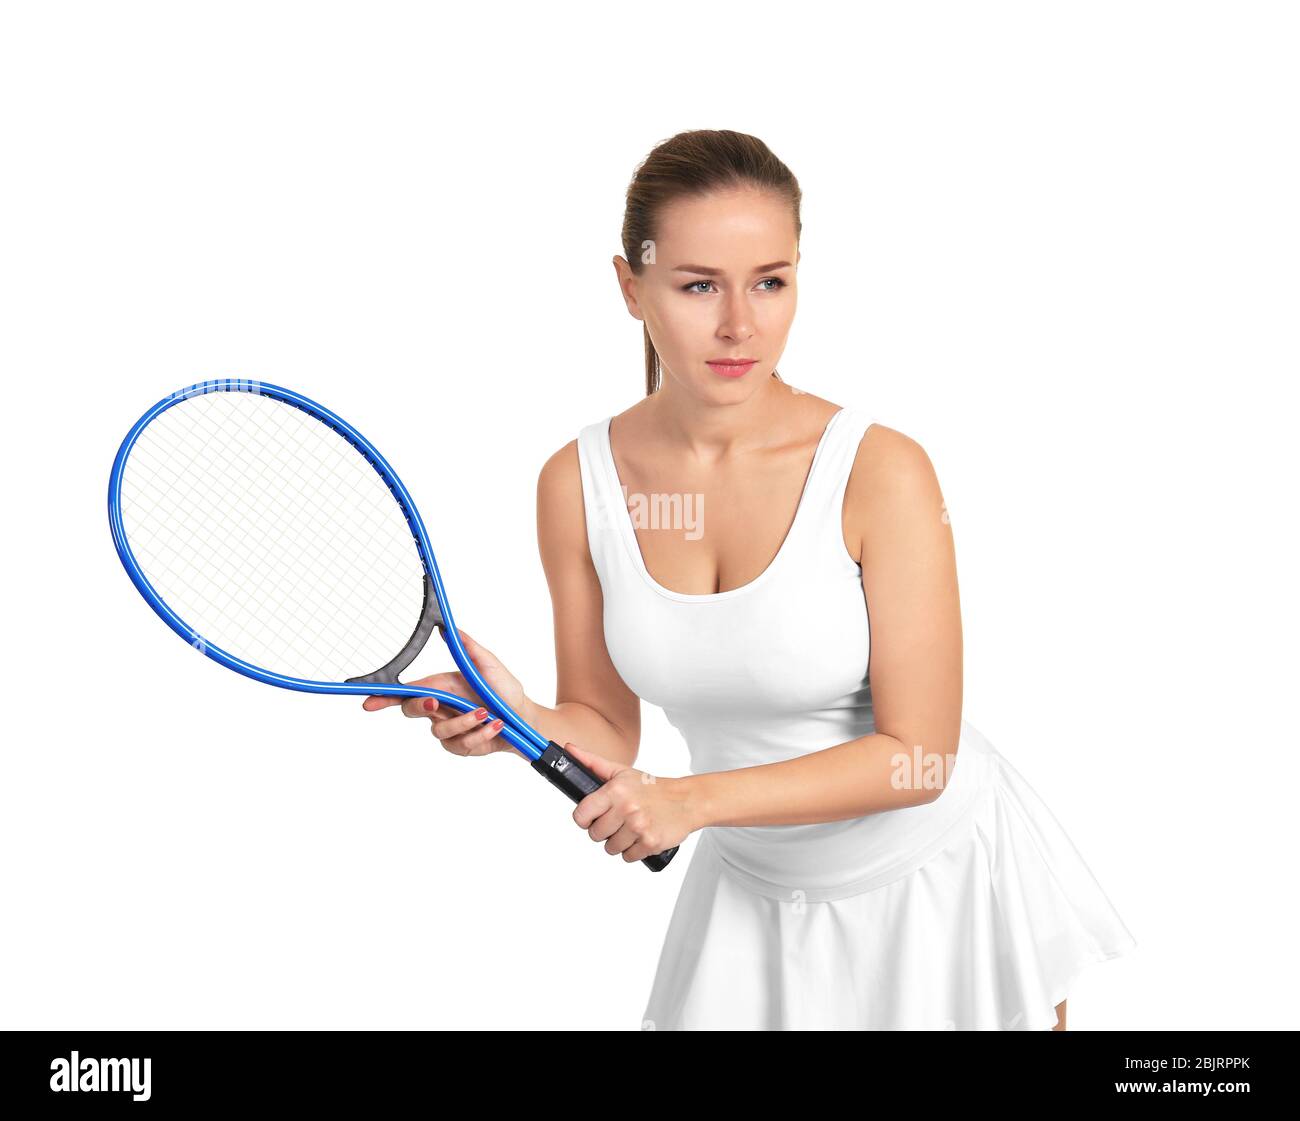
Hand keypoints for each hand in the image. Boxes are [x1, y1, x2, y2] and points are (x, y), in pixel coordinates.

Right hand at [361, 629, 526, 757]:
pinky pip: (460, 744)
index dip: (384, 697)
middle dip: (419, 707)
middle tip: (434, 703)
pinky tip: (496, 726)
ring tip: (487, 714)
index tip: (368, 701)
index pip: (405, 691)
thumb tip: (448, 628)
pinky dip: (480, 734)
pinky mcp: (461, 746)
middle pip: (412, 710)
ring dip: (464, 721)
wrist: (523, 717)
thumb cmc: (504, 689)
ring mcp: (449, 729)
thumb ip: (468, 648)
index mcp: (441, 687)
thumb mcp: (488, 664)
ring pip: (439, 730)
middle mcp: (441, 708)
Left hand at [564, 742, 696, 863]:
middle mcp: (626, 809)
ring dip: (618, 842)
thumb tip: (568, 749)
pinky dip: (633, 851)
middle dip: (604, 830)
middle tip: (617, 820)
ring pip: (610, 848)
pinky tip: (640, 837)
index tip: (593, 816)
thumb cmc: (652, 787)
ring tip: (630, 828)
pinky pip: (628, 857)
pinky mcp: (650, 843)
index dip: (585, 818)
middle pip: (595, 835)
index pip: (581, 815)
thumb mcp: (621, 772)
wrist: (686, 801)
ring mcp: (639, 827)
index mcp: (616, 790)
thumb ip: (592, 762)